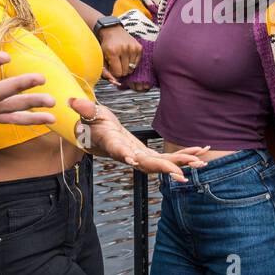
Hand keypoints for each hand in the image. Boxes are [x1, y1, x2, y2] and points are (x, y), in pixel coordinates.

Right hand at [67, 97, 207, 179]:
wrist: (98, 135)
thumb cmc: (92, 123)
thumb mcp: (88, 114)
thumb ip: (84, 109)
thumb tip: (73, 101)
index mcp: (112, 145)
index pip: (118, 151)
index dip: (125, 155)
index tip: (133, 161)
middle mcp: (129, 155)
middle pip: (146, 164)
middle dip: (163, 168)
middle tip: (180, 174)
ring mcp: (140, 156)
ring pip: (162, 163)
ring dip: (181, 163)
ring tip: (200, 163)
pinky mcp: (149, 155)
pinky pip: (168, 157)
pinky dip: (185, 154)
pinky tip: (201, 151)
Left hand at [99, 25, 142, 83]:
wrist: (112, 30)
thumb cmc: (106, 45)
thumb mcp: (101, 58)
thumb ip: (105, 72)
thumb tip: (114, 82)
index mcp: (113, 51)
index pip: (117, 72)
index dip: (114, 72)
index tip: (112, 67)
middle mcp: (124, 49)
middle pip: (125, 71)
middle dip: (120, 70)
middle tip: (116, 63)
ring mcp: (133, 48)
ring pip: (132, 68)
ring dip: (126, 66)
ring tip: (121, 59)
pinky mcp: (139, 47)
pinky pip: (137, 63)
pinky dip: (132, 62)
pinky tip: (127, 56)